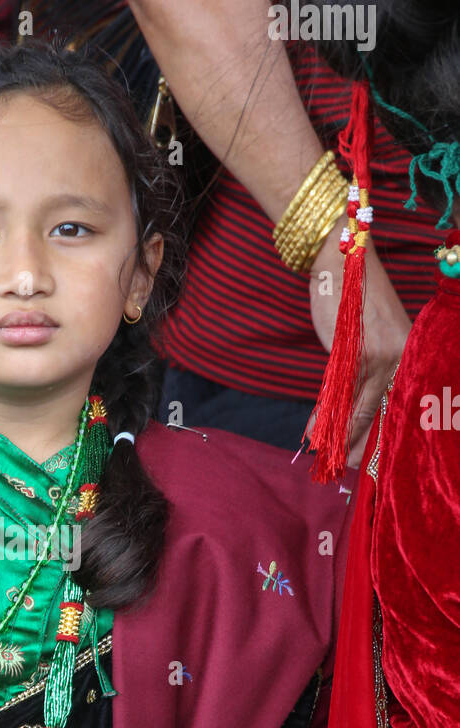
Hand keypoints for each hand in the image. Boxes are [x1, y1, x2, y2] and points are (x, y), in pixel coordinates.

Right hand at [308, 216, 410, 465]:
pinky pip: (340, 397)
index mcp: (411, 353)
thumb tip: (352, 410)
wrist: (342, 259)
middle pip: (384, 414)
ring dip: (341, 439)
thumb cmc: (354, 298)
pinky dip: (326, 419)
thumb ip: (366, 372)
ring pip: (362, 411)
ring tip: (328, 458)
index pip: (400, 404)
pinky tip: (316, 433)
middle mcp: (402, 358)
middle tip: (347, 469)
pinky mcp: (356, 354)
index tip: (370, 458)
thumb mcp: (367, 338)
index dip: (384, 435)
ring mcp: (380, 357)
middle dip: (363, 446)